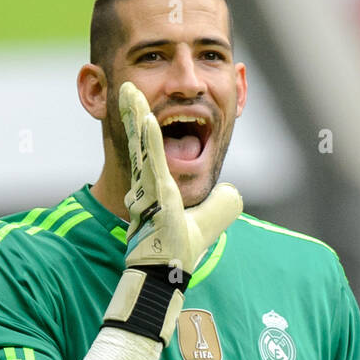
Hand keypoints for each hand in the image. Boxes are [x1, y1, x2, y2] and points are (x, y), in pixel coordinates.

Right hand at [119, 81, 241, 276]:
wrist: (165, 271)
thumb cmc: (179, 251)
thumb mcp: (208, 221)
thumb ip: (222, 204)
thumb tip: (232, 191)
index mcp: (160, 186)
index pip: (155, 149)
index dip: (150, 127)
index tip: (144, 105)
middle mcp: (150, 182)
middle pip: (142, 140)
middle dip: (134, 112)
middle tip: (126, 88)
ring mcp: (150, 185)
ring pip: (142, 142)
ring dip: (136, 115)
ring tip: (128, 90)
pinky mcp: (155, 191)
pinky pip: (151, 158)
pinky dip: (148, 136)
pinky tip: (148, 115)